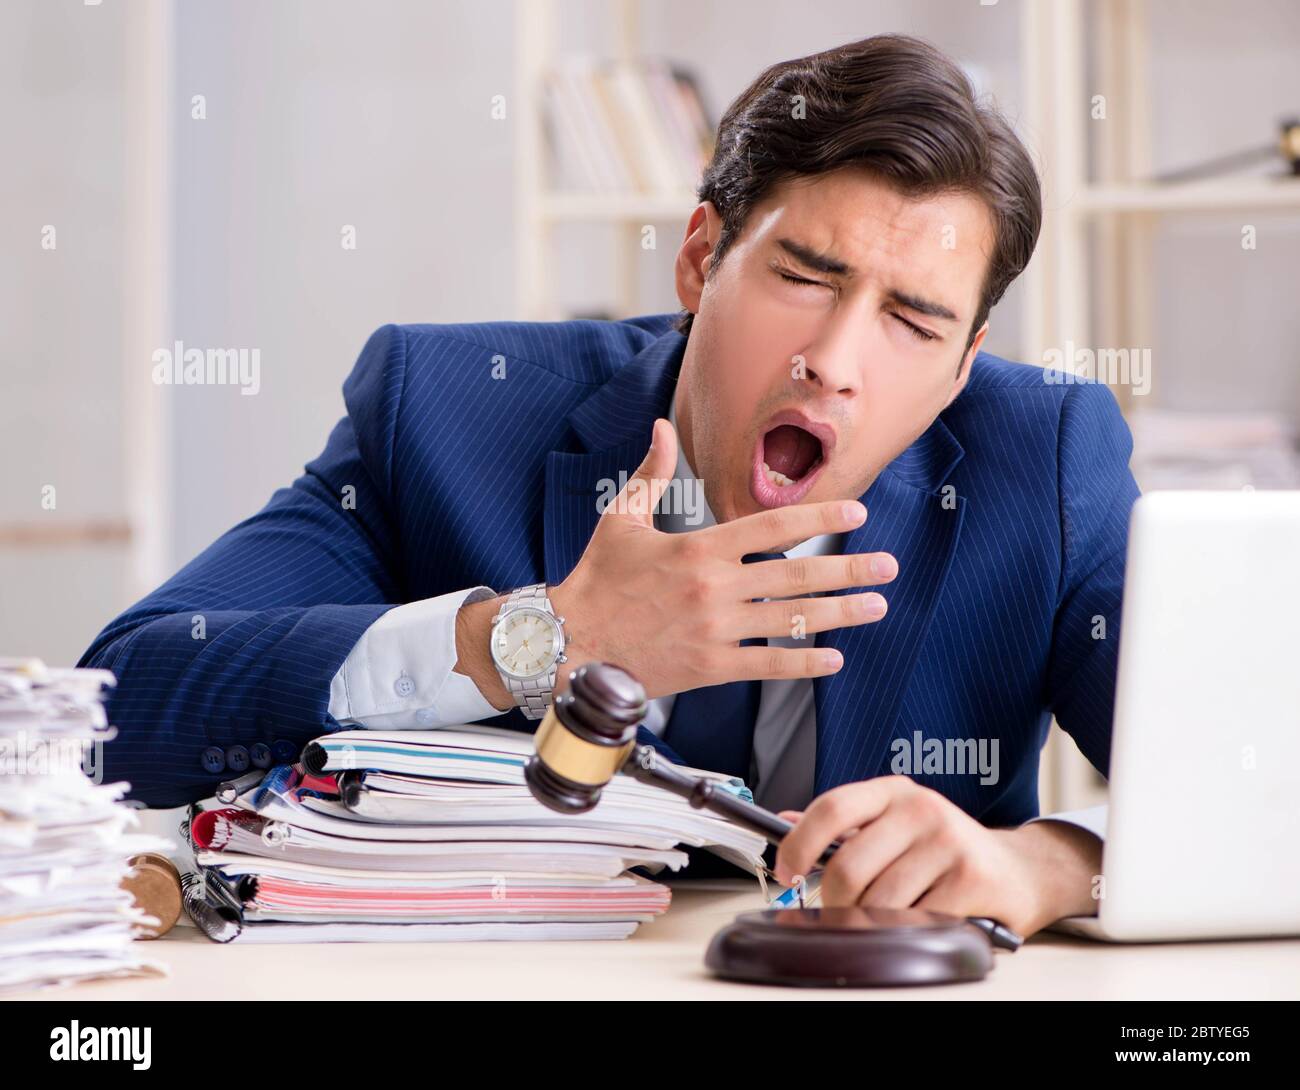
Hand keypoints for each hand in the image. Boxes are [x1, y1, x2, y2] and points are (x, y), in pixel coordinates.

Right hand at [547, 417, 897, 699]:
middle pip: (796, 575)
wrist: (569, 641)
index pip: (773, 526)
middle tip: (887, 566)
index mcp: (697, 548)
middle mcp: (713, 587)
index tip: (858, 511)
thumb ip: (651, 474)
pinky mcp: (709, 667)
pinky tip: (834, 659)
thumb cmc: (596, 579)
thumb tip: (660, 427)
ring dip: (840, 614)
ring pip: (791, 620)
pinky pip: (767, 664)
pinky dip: (803, 663)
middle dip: (849, 569)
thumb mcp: (621, 519)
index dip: (821, 516)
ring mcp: (715, 629)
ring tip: (876, 607)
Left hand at [774, 778, 1103, 936]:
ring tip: (885, 917)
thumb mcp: (893, 825)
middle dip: (835, 900)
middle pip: (849, 865)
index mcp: (894, 792)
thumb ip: (844, 825)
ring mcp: (948, 841)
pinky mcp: (971, 878)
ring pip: (879, 899)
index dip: (799, 844)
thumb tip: (785, 822)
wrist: (1017, 871)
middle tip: (840, 911)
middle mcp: (921, 809)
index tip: (787, 874)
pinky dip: (908, 930)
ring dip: (871, 920)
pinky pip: (916, 917)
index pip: (831, 808)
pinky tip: (917, 922)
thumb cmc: (946, 850)